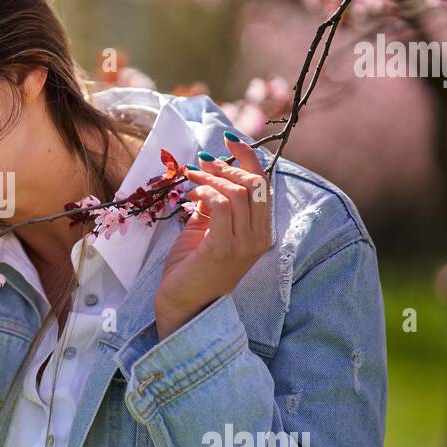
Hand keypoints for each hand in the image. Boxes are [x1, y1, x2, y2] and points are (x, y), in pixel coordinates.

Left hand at [154, 134, 273, 338]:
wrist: (183, 306)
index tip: (228, 140)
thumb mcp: (206, 230)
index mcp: (260, 231)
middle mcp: (258, 237)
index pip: (264, 184)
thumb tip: (209, 176)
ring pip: (238, 192)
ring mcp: (244, 245)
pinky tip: (193, 192)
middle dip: (226, 165)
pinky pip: (221, 206)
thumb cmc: (192, 269)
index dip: (248, 157)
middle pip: (254, 184)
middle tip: (201, 162)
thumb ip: (214, 206)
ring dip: (211, 177)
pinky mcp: (223, 249)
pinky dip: (206, 192)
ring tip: (191, 176)